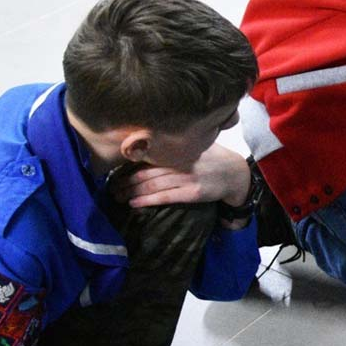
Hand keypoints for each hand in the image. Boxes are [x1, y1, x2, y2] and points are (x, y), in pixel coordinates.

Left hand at [112, 144, 250, 208]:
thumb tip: (150, 142)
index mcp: (179, 150)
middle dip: (125, 181)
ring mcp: (186, 178)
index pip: (148, 157)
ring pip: (151, 185)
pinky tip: (133, 203)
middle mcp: (180, 162)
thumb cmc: (214, 159)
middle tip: (110, 187)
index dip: (129, 165)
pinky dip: (147, 200)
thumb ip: (176, 146)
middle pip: (145, 173)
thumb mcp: (195, 146)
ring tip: (117, 196)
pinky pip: (164, 197)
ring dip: (131, 192)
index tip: (114, 171)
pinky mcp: (192, 193)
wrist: (235, 174)